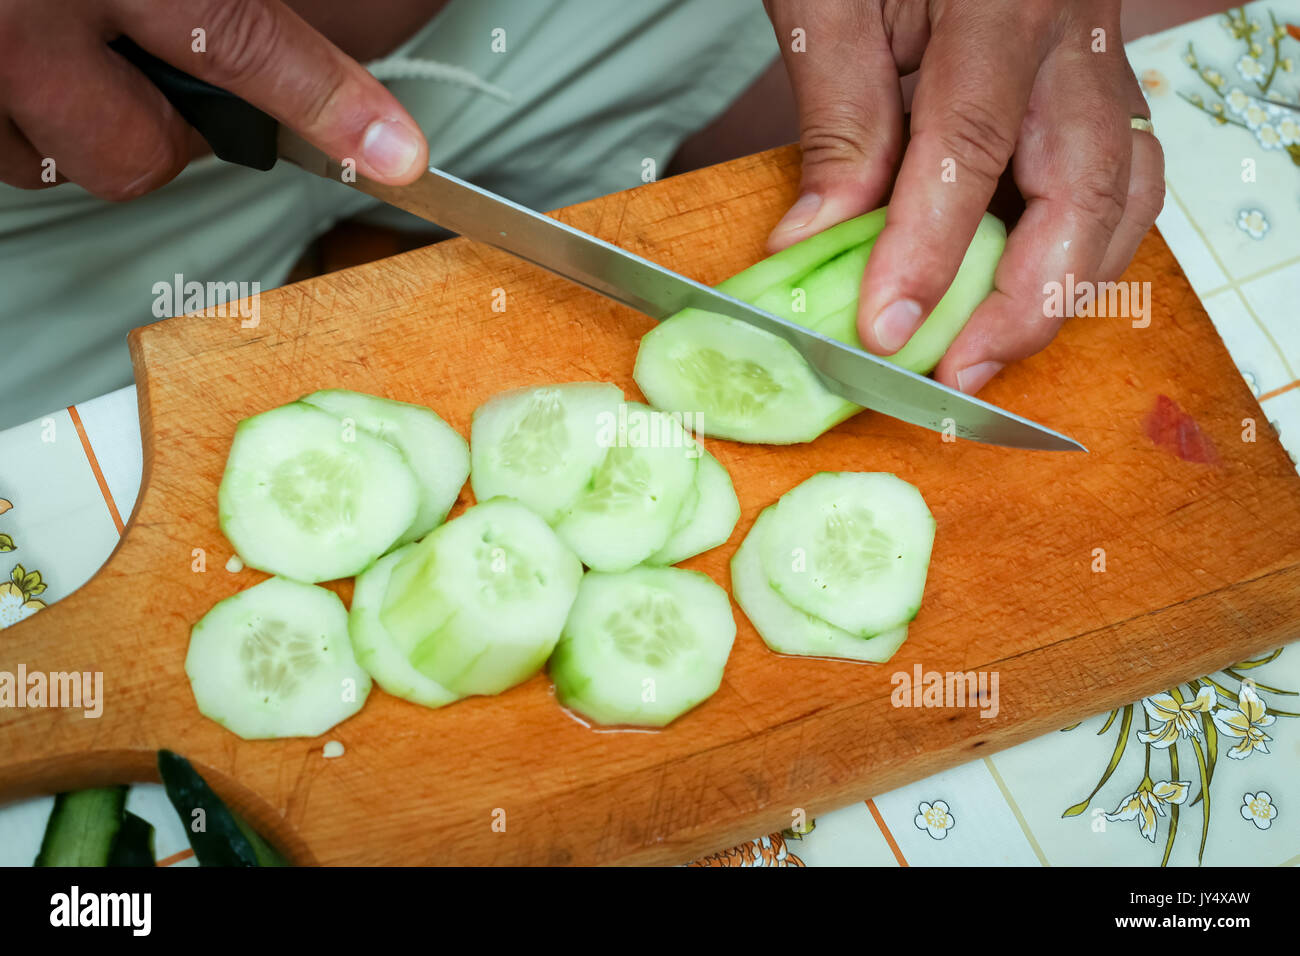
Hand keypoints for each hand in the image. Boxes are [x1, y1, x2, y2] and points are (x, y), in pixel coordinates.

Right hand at [0, 0, 428, 199]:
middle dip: (160, 131)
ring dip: (73, 120)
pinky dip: (7, 112)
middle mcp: (17, 13)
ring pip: (47, 159)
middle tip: (158, 69)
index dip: (327, 103)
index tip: (395, 157)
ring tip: (62, 41)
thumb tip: (239, 27)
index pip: (240, 40)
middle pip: (134, 152)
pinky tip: (11, 53)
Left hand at [763, 0, 1164, 392]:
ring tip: (992, 350)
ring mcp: (1098, 58)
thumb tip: (815, 242)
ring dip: (1070, 286)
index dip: (928, 253)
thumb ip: (838, 119)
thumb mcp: (831, 1)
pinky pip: (1118, 177)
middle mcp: (1072, 34)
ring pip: (1126, 191)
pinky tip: (1026, 288)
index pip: (968, 147)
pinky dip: (1082, 247)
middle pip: (1087, 187)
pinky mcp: (1095, 82)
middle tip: (957, 374)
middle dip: (1027, 301)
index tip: (883, 331)